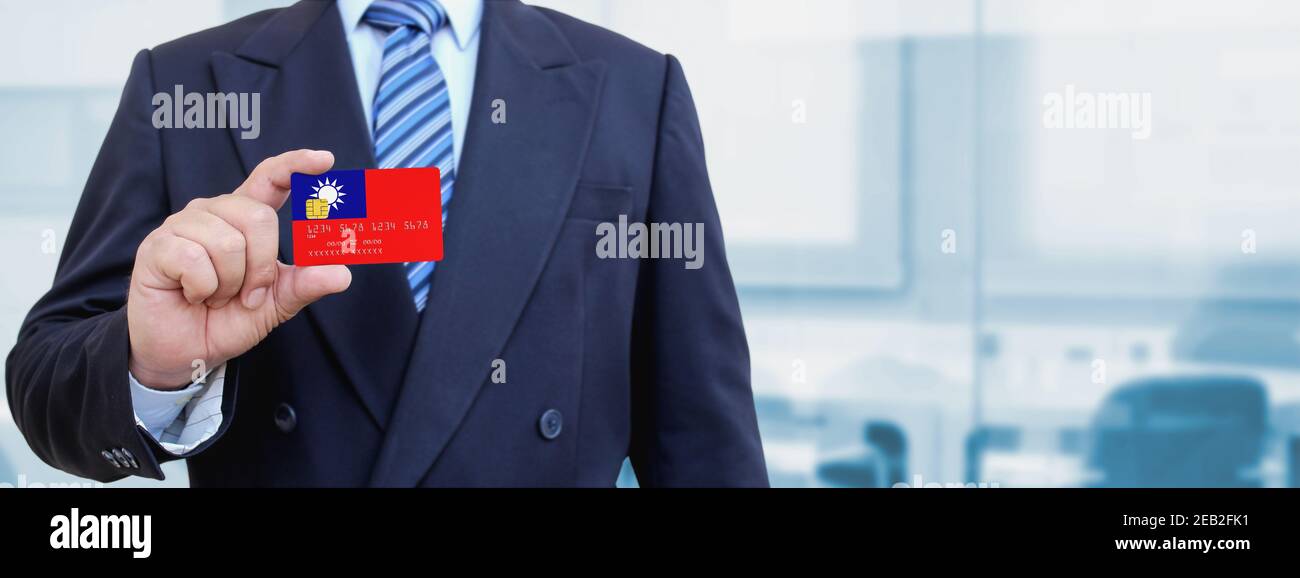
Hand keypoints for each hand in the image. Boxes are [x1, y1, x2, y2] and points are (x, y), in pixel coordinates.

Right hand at [127, 149, 351, 389]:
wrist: (185, 352)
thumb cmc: (226, 319)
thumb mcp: (276, 304)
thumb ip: (306, 285)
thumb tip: (342, 274)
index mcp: (243, 218)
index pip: (269, 179)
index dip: (295, 166)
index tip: (324, 161)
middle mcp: (213, 212)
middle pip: (258, 217)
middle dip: (262, 267)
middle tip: (248, 295)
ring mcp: (182, 225)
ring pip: (228, 242)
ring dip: (229, 283)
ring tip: (215, 296)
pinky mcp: (157, 246)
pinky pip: (195, 259)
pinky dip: (203, 288)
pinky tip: (192, 295)